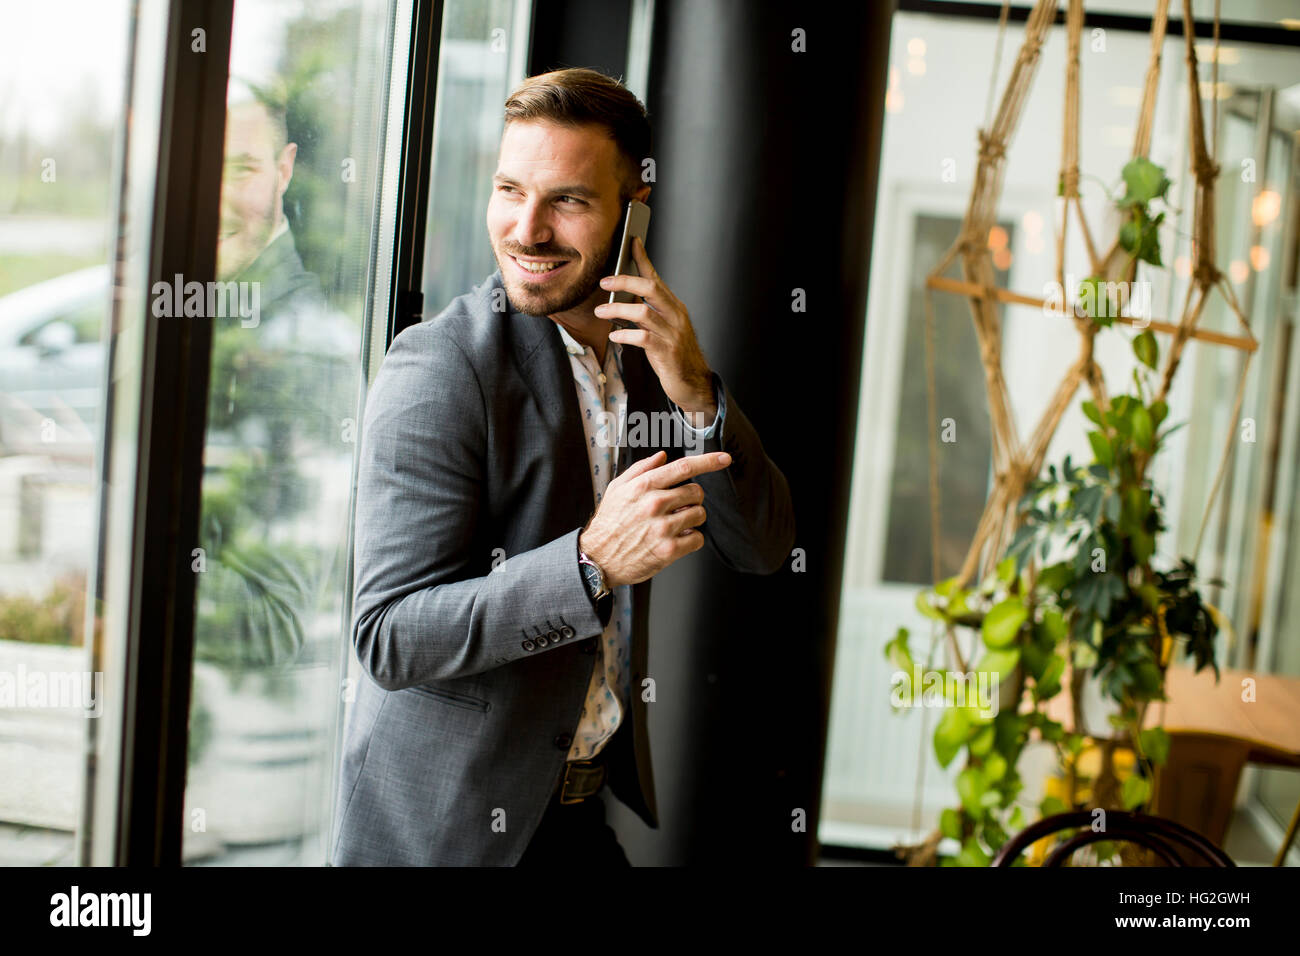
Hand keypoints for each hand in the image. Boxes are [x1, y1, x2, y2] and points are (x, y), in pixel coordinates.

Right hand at [579, 449, 731, 587]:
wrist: (597, 558)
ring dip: (692, 519)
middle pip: (697, 492)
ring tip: (675, 525)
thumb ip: (641, 470)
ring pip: (700, 514)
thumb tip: (662, 457)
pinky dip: (692, 539)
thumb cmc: (608, 523)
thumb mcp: (617, 489)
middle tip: (679, 507)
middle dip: (692, 498)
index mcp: (643, 486)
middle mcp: (655, 504)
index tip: (724, 458)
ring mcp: (663, 528)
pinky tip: (677, 539)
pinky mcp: (669, 550)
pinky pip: (697, 539)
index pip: (684, 467)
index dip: (709, 461)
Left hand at [594, 237, 716, 422]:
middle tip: (604, 281)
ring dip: (618, 309)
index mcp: (674, 308)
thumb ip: (648, 314)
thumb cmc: (675, 356)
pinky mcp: (667, 352)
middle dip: (625, 280)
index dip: (643, 259)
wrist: (694, 383)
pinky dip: (625, 335)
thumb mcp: (663, 329)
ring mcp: (672, 334)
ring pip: (643, 313)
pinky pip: (643, 338)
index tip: (631, 242)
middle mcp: (675, 317)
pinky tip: (614, 336)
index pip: (657, 278)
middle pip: (651, 288)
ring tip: (600, 312)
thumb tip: (624, 299)